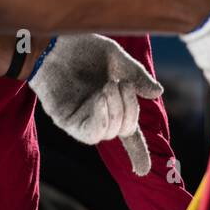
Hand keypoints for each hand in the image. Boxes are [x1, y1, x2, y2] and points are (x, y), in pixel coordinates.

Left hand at [28, 34, 163, 175]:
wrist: (51, 40)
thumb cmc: (81, 47)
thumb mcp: (115, 57)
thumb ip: (135, 75)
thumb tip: (159, 94)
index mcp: (112, 102)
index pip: (129, 132)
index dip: (138, 152)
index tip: (143, 170)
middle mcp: (97, 114)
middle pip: (124, 129)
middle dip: (130, 110)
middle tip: (122, 84)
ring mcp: (81, 118)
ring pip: (108, 133)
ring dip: (115, 112)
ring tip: (109, 86)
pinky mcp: (65, 120)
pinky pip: (88, 133)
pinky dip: (100, 119)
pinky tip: (100, 99)